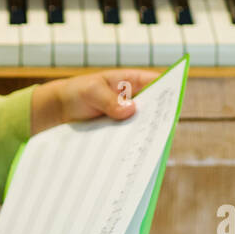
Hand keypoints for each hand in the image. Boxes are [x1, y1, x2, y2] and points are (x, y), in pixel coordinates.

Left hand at [30, 68, 161, 134]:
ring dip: (146, 133)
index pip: (157, 82)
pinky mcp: (120, 129)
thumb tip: (131, 110)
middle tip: (163, 131)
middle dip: (159, 118)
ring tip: (150, 145)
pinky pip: (131, 135)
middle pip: (155, 107)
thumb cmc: (77, 92)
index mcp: (131, 81)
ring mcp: (128, 115)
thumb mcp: (92, 91)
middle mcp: (134, 98)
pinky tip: (134, 152)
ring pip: (144, 124)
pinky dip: (133, 142)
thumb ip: (110, 100)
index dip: (169, 91)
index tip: (174, 104)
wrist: (60, 109)